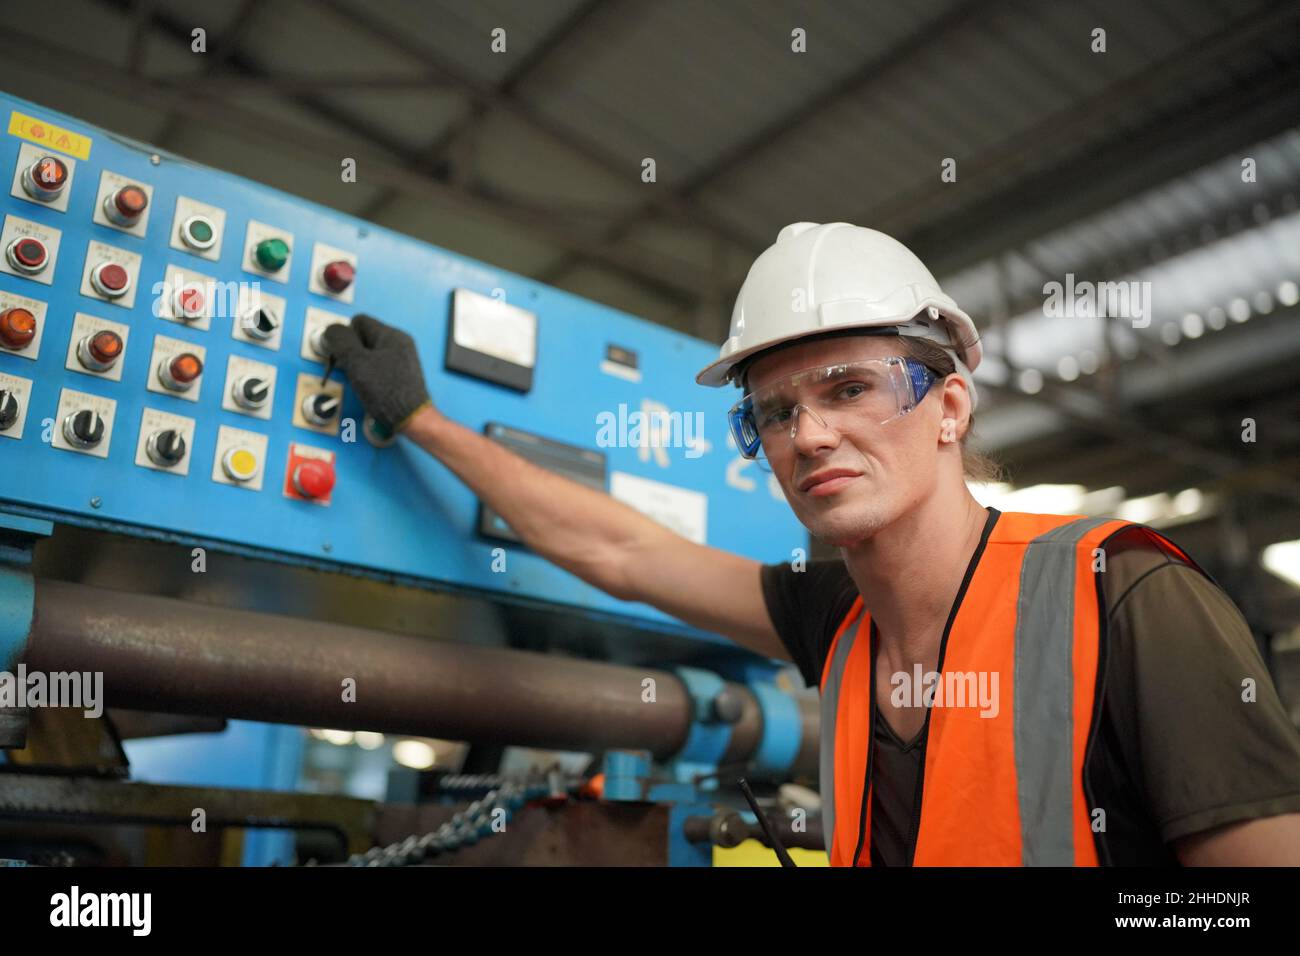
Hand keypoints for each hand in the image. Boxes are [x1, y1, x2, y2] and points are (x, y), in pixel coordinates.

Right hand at [321, 314, 432, 432]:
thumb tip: (332, 329)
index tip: (340, 352)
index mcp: (391, 335)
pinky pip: (379, 365)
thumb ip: (342, 341)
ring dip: (359, 363)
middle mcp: (399, 343)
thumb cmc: (388, 391)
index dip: (344, 335)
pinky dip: (369, 373)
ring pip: (371, 352)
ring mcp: (402, 358)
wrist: (410, 418)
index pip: (359, 321)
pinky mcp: (401, 373)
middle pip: (364, 336)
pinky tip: (368, 386)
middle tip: (349, 367)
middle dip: (351, 350)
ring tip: (360, 379)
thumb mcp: (357, 362)